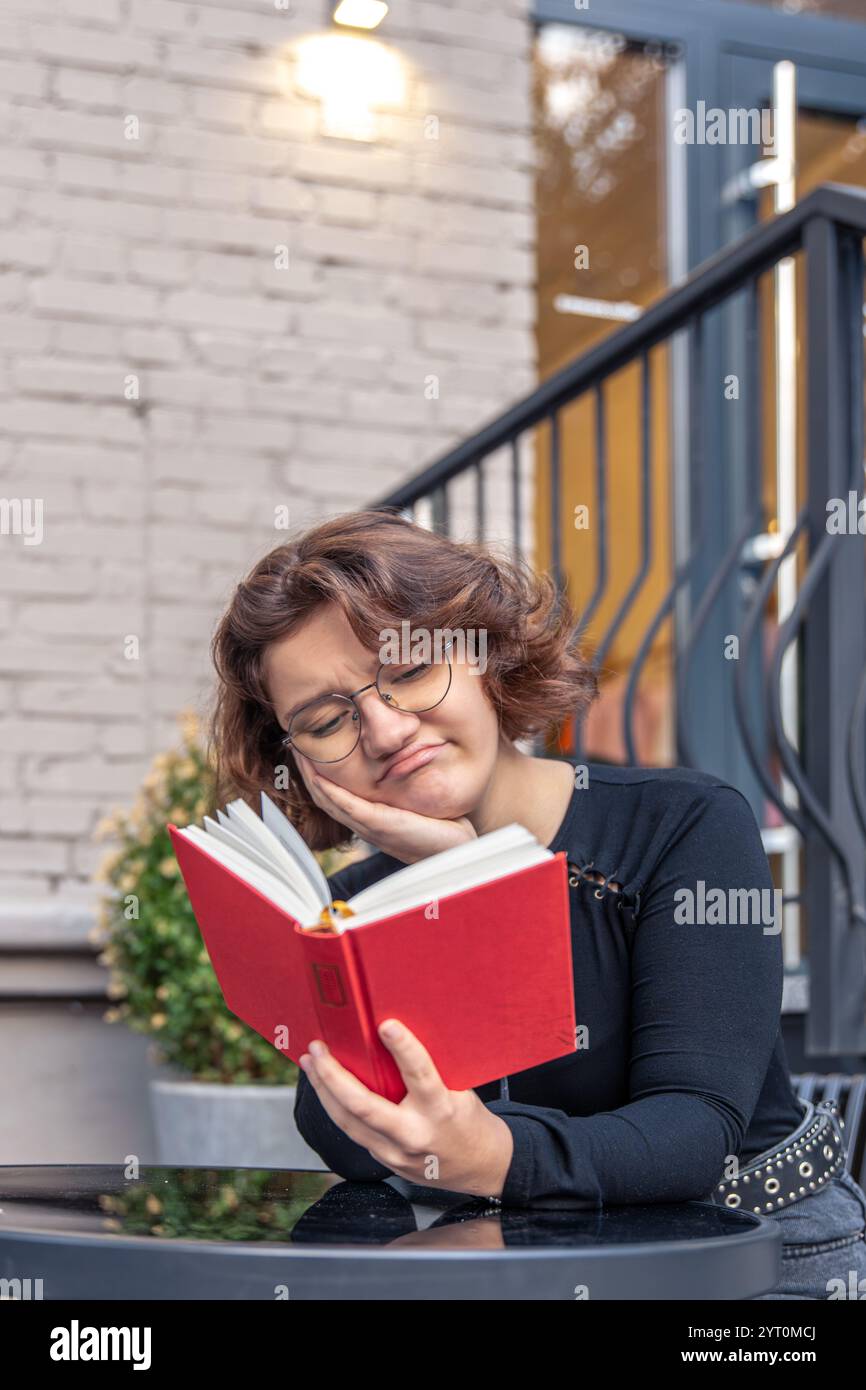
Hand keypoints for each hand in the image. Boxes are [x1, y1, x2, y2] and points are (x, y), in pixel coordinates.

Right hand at [294, 753, 476, 863]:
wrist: (455, 851)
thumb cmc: (439, 826)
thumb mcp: (413, 800)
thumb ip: (399, 786)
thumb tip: (397, 757)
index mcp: (367, 818)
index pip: (331, 794)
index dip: (315, 771)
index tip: (307, 746)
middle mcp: (363, 824)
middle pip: (322, 796)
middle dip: (305, 769)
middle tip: (296, 741)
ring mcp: (370, 826)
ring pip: (329, 801)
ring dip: (311, 776)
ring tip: (301, 751)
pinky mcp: (381, 825)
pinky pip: (348, 807)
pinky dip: (331, 791)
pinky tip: (320, 776)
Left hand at [299, 1020, 514, 1198]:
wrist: (480, 1166)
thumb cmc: (468, 1120)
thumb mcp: (460, 1090)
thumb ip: (429, 1071)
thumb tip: (393, 1035)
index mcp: (442, 1110)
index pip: (420, 1075)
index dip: (404, 1048)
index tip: (386, 1025)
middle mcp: (416, 1134)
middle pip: (365, 1106)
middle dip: (334, 1076)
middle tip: (317, 1050)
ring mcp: (397, 1153)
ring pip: (349, 1121)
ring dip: (324, 1090)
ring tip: (310, 1064)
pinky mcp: (386, 1162)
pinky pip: (354, 1131)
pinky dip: (336, 1107)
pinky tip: (325, 1090)